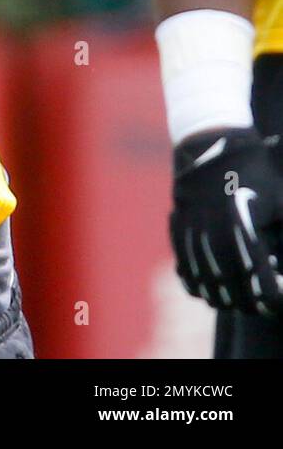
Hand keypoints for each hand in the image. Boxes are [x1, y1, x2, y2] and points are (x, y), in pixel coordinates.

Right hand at [171, 127, 282, 313]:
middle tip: (264, 291)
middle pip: (235, 298)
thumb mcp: (282, 202)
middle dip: (253, 302)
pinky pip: (187, 276)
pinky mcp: (178, 235)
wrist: (211, 147)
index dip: (275, 300)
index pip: (263, 291)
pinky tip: (218, 277)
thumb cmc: (257, 175)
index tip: (279, 294)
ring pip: (209, 292)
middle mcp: (216, 242)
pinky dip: (202, 285)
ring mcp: (192, 239)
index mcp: (245, 235)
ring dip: (228, 297)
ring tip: (242, 284)